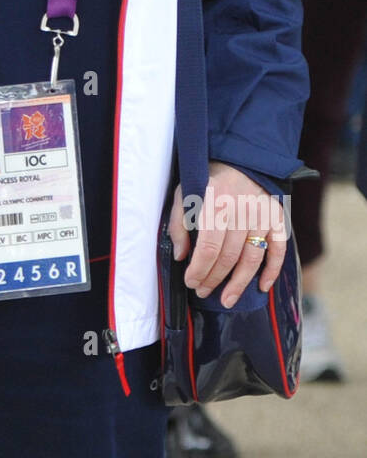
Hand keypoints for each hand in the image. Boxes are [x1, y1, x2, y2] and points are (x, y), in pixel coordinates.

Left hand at [167, 162, 286, 308]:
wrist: (239, 158)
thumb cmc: (206, 179)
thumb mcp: (184, 194)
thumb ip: (179, 224)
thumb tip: (182, 257)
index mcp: (215, 203)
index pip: (208, 248)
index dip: (199, 270)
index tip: (190, 282)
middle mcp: (241, 210)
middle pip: (228, 257)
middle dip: (213, 279)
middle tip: (202, 291)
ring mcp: (262, 215)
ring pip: (251, 259)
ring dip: (238, 283)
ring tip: (226, 299)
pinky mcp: (277, 218)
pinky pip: (278, 250)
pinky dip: (272, 271)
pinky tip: (261, 287)